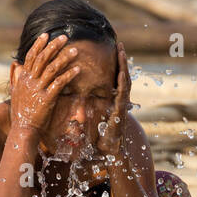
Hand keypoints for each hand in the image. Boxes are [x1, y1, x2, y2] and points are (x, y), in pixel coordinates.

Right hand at [10, 32, 80, 134]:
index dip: (38, 45)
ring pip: (52, 68)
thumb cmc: (21, 112)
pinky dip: (69, 75)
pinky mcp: (47, 99)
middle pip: (42, 58)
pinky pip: (59, 83)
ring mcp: (38, 89)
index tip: (46, 35)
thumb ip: (17, 78)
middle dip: (53, 46)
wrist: (23, 129)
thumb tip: (17, 65)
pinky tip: (78, 69)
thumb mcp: (16, 92)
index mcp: (23, 78)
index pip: (31, 57)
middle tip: (64, 37)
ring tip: (75, 50)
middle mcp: (30, 81)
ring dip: (64, 58)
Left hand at [95, 41, 132, 158]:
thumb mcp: (89, 118)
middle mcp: (118, 100)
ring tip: (122, 52)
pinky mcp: (120, 112)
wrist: (107, 152)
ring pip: (124, 82)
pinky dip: (122, 83)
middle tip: (119, 44)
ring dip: (123, 67)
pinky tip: (121, 73)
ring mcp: (121, 105)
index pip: (113, 77)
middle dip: (121, 60)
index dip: (113, 64)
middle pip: (121, 75)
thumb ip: (84, 107)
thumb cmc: (98, 137)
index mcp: (111, 99)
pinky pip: (122, 95)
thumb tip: (72, 98)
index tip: (112, 50)